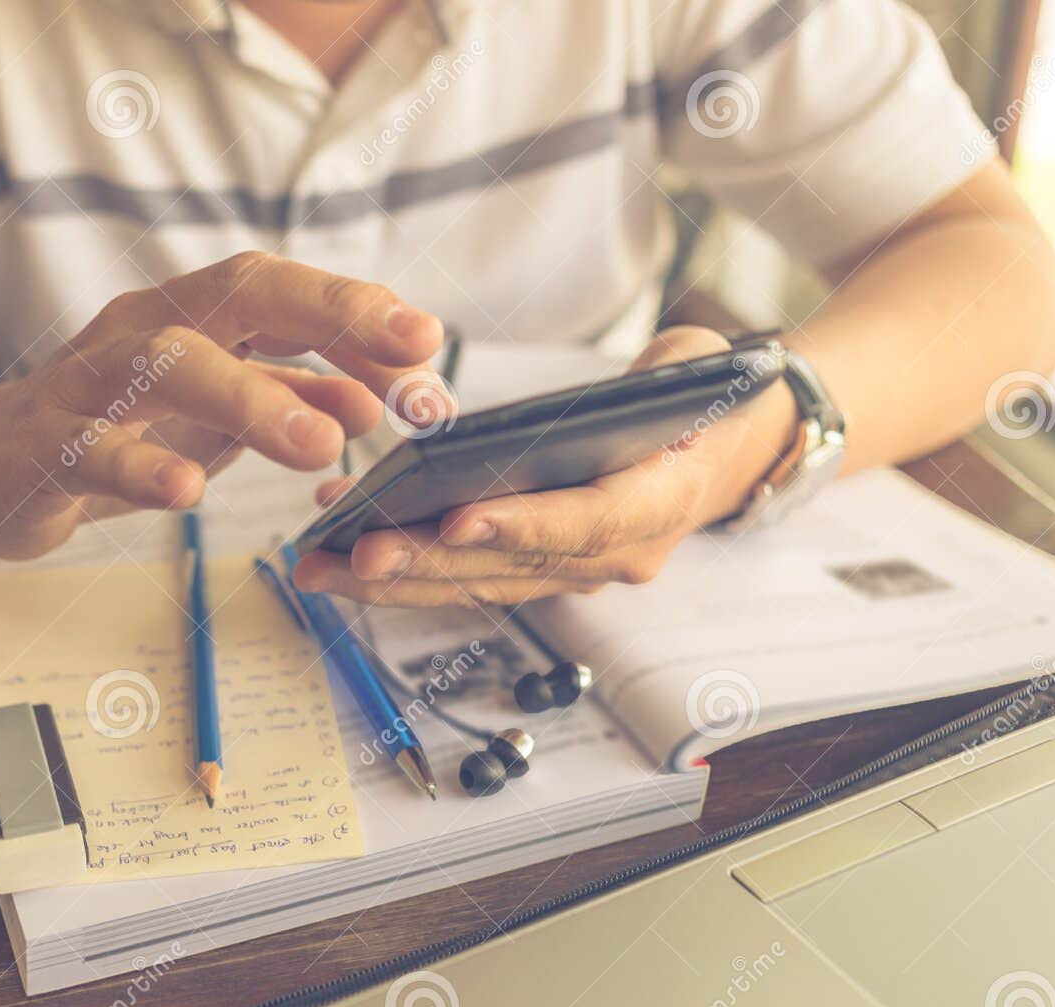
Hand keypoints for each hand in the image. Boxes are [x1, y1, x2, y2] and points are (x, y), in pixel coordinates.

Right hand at [0, 252, 446, 557]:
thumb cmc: (113, 427)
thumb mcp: (212, 414)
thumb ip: (286, 400)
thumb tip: (375, 403)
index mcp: (190, 315)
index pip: (282, 293)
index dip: (357, 311)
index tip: (428, 346)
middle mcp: (140, 329)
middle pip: (236, 299)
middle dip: (329, 322)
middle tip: (406, 366)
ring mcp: (85, 382)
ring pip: (167, 366)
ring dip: (251, 399)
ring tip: (320, 445)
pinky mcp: (40, 445)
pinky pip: (90, 449)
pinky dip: (141, 468)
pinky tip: (188, 493)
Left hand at [291, 326, 798, 606]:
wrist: (734, 442)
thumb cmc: (708, 397)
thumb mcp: (690, 376)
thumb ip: (640, 396)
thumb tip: (564, 415)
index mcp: (660, 505)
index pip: (586, 524)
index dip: (521, 526)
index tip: (457, 520)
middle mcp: (618, 555)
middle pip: (512, 567)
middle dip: (426, 562)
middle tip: (354, 552)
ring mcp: (578, 571)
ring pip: (477, 583)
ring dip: (396, 578)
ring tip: (321, 564)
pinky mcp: (543, 569)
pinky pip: (470, 576)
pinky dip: (406, 565)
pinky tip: (344, 543)